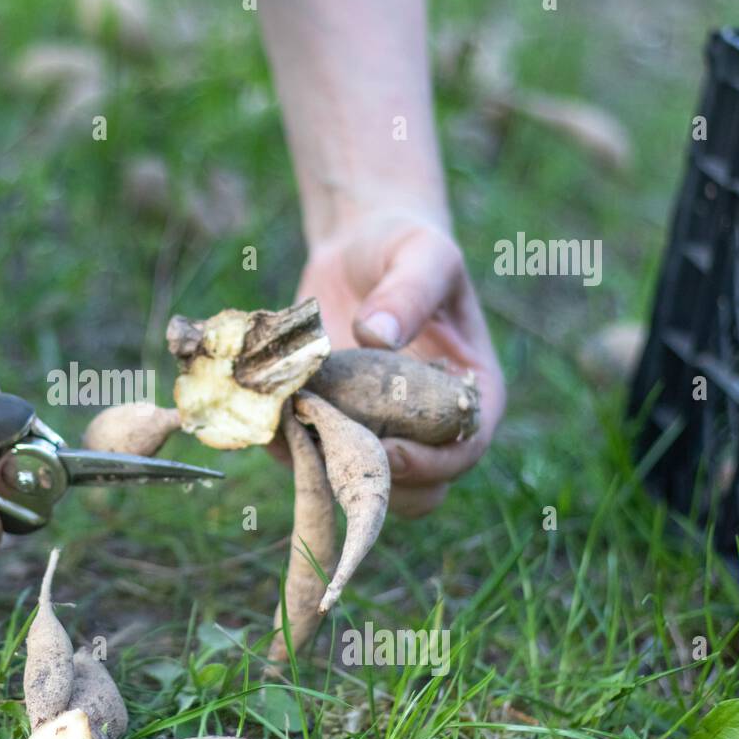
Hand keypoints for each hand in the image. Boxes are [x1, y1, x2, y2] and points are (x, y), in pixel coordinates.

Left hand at [296, 212, 505, 516]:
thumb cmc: (404, 247)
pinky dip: (290, 449)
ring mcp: (379, 431)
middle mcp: (429, 425)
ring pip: (359, 486)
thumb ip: (408, 291)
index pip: (462, 452)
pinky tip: (267, 420)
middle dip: (373, 482)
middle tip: (330, 448)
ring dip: (323, 470)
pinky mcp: (333, 425)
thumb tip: (378, 335)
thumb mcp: (421, 254)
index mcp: (471, 393)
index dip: (430, 464)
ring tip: (292, 429)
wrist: (357, 248)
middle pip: (414, 490)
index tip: (390, 451)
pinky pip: (314, 458)